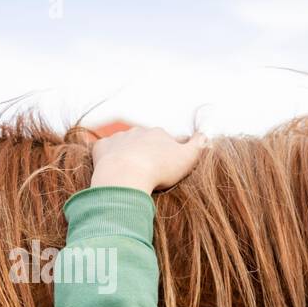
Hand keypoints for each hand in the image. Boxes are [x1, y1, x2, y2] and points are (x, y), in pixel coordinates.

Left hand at [89, 126, 208, 194]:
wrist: (125, 175)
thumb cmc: (159, 169)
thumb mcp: (188, 158)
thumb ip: (198, 145)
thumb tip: (205, 135)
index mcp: (159, 133)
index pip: (170, 141)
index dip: (173, 153)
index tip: (173, 166)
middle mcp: (138, 131)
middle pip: (147, 141)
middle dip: (150, 153)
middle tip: (152, 172)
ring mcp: (119, 139)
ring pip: (126, 145)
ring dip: (130, 155)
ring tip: (133, 174)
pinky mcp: (102, 148)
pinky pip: (106, 151)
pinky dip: (109, 158)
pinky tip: (114, 171)